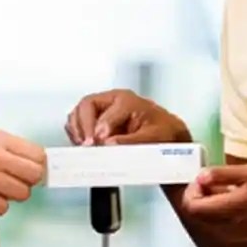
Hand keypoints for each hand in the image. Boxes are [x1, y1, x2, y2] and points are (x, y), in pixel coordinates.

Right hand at [0, 129, 45, 215]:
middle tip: (9, 184)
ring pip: (22, 194)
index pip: (38, 154)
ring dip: (8, 196)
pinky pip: (3, 208)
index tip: (28, 173)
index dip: (35, 166)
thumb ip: (4, 150)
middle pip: (35, 175)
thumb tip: (33, 165)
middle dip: (26, 182)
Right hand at [64, 89, 191, 145]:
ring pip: (79, 113)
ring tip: (83, 147)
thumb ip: (131, 140)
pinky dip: (77, 135)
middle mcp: (111, 101)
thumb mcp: (153, 137)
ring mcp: (103, 110)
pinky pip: (79, 124)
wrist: (168, 135)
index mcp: (125, 99)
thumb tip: (109, 143)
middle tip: (87, 145)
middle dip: (83, 126)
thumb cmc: (163, 131)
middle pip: (86, 106)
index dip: (97, 125)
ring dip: (78, 130)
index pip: (102, 107)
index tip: (97, 141)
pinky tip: (83, 147)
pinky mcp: (97, 122)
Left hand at [180, 163, 246, 241]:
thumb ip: (222, 175)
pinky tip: (235, 198)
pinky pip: (221, 227)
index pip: (193, 207)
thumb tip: (200, 176)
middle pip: (198, 216)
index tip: (203, 177)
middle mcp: (228, 227)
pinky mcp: (245, 236)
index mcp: (229, 210)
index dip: (191, 191)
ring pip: (208, 223)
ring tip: (224, 187)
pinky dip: (219, 213)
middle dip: (198, 197)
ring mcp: (237, 234)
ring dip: (209, 205)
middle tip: (211, 180)